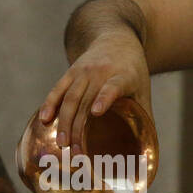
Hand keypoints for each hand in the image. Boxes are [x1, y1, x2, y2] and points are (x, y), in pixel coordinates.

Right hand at [39, 31, 151, 152]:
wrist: (116, 38)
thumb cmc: (132, 71)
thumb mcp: (143, 90)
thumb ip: (145, 118)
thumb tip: (147, 153)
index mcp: (123, 76)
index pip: (113, 87)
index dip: (104, 97)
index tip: (96, 111)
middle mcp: (101, 72)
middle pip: (86, 101)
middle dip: (79, 127)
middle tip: (77, 152)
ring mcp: (83, 71)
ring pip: (70, 98)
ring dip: (65, 122)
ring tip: (62, 143)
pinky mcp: (71, 72)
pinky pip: (58, 89)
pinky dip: (50, 104)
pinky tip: (44, 119)